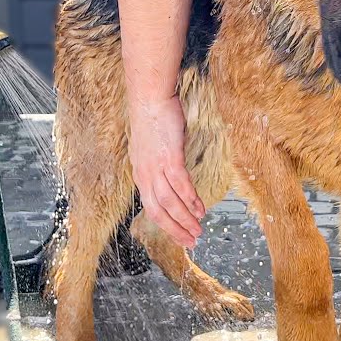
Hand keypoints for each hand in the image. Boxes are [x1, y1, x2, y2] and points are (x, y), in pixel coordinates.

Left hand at [129, 95, 204, 247]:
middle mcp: (145, 174)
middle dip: (175, 230)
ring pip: (169, 201)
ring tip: (198, 229)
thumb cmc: (153, 121)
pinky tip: (199, 207)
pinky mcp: (168, 156)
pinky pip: (179, 183)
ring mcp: (156, 166)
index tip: (180, 236)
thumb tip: (172, 179)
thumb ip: (159, 167)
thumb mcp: (151, 150)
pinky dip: (190, 198)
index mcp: (141, 175)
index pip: (152, 209)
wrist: (149, 99)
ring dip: (185, 218)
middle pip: (158, 211)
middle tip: (191, 242)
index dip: (167, 225)